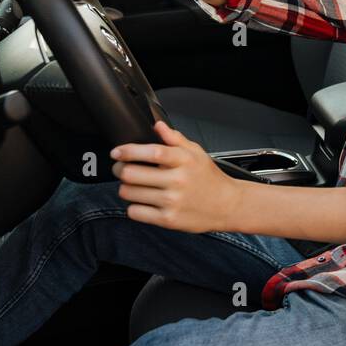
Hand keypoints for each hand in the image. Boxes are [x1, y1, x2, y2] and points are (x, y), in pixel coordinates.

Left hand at [110, 119, 244, 232]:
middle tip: (121, 169)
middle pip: (131, 173)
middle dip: (120, 170)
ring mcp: (172, 201)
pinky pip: (135, 212)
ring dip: (126, 189)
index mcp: (184, 161)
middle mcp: (178, 180)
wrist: (228, 205)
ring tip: (135, 187)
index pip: (151, 152)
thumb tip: (158, 126)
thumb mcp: (197, 153)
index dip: (129, 151)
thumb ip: (176, 139)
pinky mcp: (168, 219)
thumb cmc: (210, 179)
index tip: (117, 152)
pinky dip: (134, 207)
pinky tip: (144, 202)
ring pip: (129, 193)